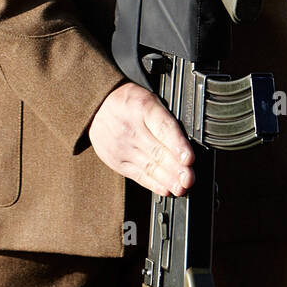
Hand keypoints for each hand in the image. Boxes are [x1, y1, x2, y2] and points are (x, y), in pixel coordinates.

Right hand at [88, 82, 194, 196]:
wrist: (97, 105)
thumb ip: (166, 117)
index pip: (163, 128)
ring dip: (167, 180)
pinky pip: (137, 175)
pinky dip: (153, 183)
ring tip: (181, 188)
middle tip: (189, 179)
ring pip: (149, 166)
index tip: (189, 158)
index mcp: (142, 107)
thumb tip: (186, 143)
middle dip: (176, 168)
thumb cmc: (129, 101)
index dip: (177, 145)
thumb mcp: (149, 98)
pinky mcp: (116, 160)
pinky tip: (165, 189)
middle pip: (157, 151)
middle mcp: (131, 128)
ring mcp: (121, 146)